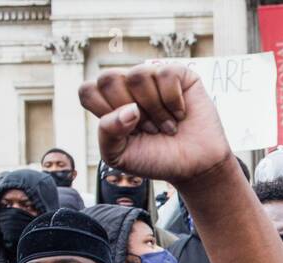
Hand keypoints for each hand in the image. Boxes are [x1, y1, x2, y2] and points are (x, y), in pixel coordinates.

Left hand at [79, 64, 230, 184]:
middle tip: (149, 130)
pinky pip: (166, 75)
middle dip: (129, 113)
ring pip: (137, 75)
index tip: (126, 133)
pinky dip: (173, 101)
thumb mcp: (120, 156)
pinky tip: (180, 114)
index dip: (105, 113)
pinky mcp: (179, 75)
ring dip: (155, 110)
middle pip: (108, 78)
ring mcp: (153, 77)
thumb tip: (130, 109)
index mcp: (109, 101)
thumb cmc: (157, 160)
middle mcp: (128, 85)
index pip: (88, 91)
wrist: (194, 168)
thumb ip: (107, 133)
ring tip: (166, 125)